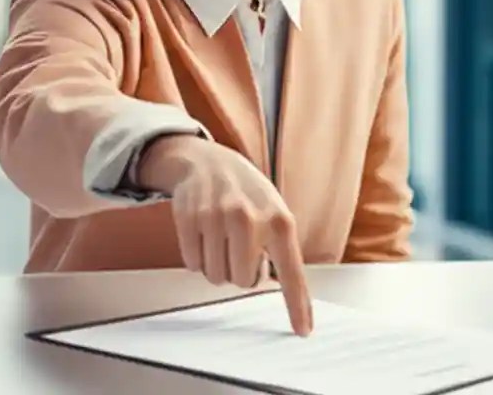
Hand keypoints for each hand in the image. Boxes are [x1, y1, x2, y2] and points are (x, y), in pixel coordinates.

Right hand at [138, 134, 313, 335]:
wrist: (208, 162)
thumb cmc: (247, 194)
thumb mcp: (274, 212)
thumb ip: (279, 249)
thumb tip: (281, 291)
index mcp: (278, 220)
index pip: (291, 273)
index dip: (297, 305)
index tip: (303, 331)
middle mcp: (249, 219)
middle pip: (243, 282)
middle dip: (240, 271)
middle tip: (239, 247)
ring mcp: (216, 218)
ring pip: (216, 277)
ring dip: (217, 265)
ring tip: (221, 237)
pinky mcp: (189, 219)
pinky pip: (193, 264)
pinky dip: (197, 256)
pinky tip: (203, 233)